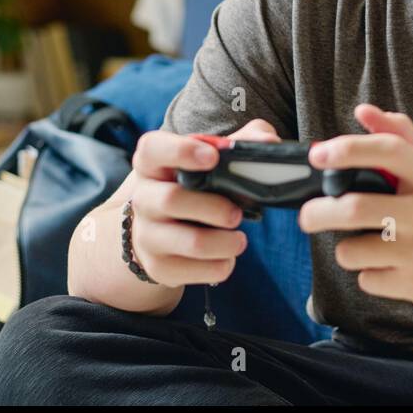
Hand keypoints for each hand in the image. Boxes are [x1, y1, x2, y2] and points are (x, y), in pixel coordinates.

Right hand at [126, 118, 280, 288]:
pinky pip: (196, 271)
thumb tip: (269, 142)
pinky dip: (221, 265)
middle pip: (171, 200)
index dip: (181, 150)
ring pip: (190, 242)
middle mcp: (143, 197)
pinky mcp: (159, 266)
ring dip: (225, 242)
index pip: (153, 148)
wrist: (159, 230)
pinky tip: (226, 255)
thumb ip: (242, 142)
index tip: (213, 157)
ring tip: (240, 239)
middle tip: (237, 213)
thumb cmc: (193, 185)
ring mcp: (147, 235)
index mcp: (152, 163)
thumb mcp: (209, 159)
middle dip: (214, 207)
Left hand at [298, 104, 412, 321]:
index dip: (348, 149)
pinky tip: (394, 269)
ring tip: (368, 246)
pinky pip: (368, 280)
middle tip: (307, 215)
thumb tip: (363, 111)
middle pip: (355, 208)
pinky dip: (370, 275)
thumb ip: (402, 139)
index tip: (318, 154)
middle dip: (318, 212)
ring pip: (353, 250)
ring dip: (349, 250)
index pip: (388, 152)